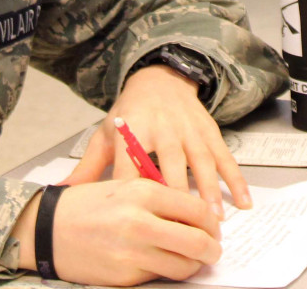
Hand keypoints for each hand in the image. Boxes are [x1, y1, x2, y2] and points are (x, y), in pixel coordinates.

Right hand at [11, 178, 221, 285]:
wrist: (48, 229)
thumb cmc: (88, 203)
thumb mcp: (127, 184)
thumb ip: (161, 196)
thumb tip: (196, 212)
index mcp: (144, 192)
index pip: (196, 209)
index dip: (211, 221)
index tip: (214, 226)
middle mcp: (140, 223)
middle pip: (195, 241)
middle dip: (211, 248)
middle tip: (214, 250)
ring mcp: (132, 253)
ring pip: (182, 265)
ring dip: (195, 265)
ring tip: (196, 260)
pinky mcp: (123, 277)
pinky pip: (158, 277)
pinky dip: (168, 272)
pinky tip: (168, 265)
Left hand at [68, 63, 249, 211]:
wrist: (160, 78)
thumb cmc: (130, 112)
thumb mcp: (105, 134)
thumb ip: (88, 167)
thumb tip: (62, 195)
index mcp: (133, 129)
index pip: (132, 164)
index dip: (135, 191)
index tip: (140, 220)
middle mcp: (163, 127)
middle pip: (171, 164)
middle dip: (179, 196)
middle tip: (186, 228)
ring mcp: (189, 128)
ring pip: (202, 161)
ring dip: (210, 190)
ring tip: (215, 219)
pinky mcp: (209, 129)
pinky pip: (224, 156)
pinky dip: (236, 178)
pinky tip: (243, 200)